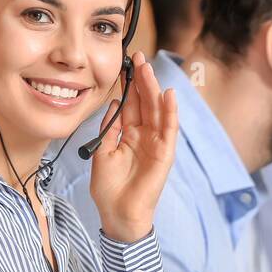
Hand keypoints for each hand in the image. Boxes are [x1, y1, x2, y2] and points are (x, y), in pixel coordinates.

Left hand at [89, 51, 178, 242]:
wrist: (118, 214)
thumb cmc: (110, 189)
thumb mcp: (101, 153)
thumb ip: (108, 129)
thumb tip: (113, 103)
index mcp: (129, 135)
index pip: (131, 105)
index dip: (129, 85)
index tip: (124, 65)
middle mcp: (144, 136)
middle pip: (145, 103)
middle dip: (142, 80)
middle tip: (138, 57)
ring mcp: (156, 144)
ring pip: (157, 111)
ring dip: (154, 89)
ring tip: (149, 68)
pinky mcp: (164, 155)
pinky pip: (169, 130)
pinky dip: (170, 113)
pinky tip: (168, 95)